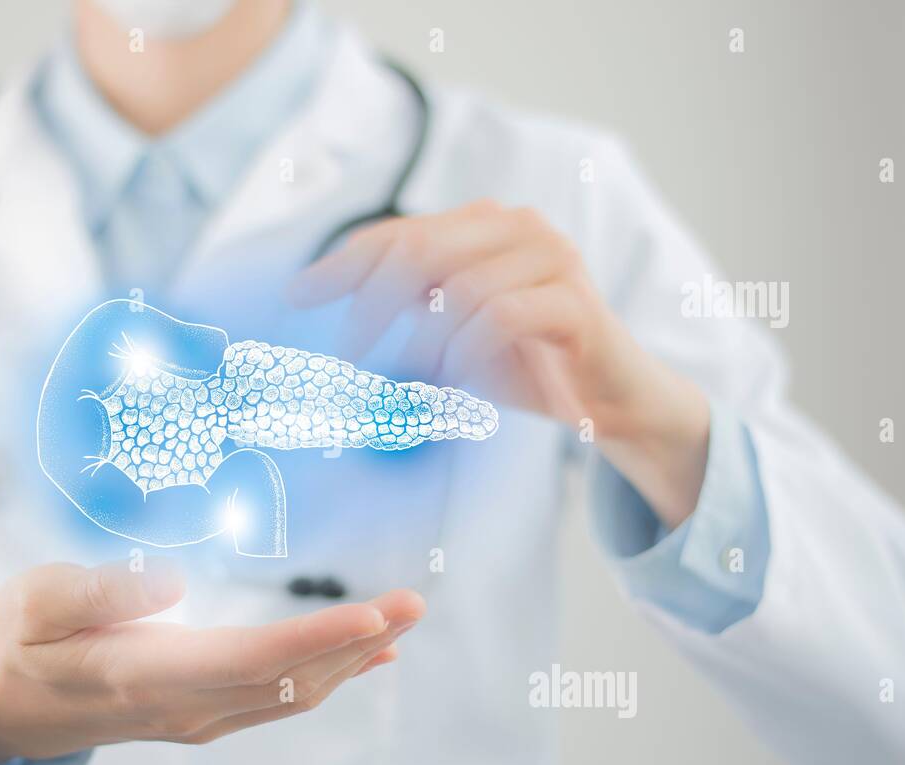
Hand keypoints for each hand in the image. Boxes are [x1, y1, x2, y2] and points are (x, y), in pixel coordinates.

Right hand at [0, 560, 423, 764]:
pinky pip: (281, 698)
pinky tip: (369, 655)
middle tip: (413, 601)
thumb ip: (97, 592)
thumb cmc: (20, 643)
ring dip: (352, 657)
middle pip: (288, 680)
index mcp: (142, 675)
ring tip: (403, 616)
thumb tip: (172, 583)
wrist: (6, 710)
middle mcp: (183, 707)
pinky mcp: (205, 712)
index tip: (371, 616)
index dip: (315, 639)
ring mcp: (198, 717)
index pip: (248, 661)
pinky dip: (331, 673)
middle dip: (357, 642)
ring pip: (293, 693)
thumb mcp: (33, 601)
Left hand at [287, 200, 710, 526]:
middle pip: (417, 250)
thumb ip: (404, 310)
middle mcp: (515, 226)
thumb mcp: (449, 333)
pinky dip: (463, 353)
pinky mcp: (574, 301)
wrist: (608, 398)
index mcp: (479, 224)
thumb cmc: (522, 364)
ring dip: (422, 345)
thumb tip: (326, 312)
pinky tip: (453, 382)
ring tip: (411, 386)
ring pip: (457, 288)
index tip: (296, 298)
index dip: (341, 264)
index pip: (396, 233)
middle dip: (370, 307)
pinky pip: (498, 317)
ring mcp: (550, 257)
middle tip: (346, 359)